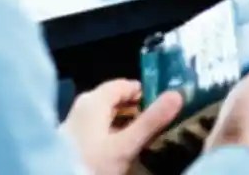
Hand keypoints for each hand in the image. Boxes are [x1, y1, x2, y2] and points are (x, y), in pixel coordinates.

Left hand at [63, 79, 182, 174]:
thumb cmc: (92, 164)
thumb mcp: (126, 145)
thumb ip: (151, 121)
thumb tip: (177, 94)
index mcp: (94, 100)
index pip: (125, 85)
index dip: (146, 92)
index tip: (164, 104)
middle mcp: (83, 106)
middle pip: (115, 99)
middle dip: (137, 108)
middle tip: (157, 121)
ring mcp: (75, 122)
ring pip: (106, 114)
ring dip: (125, 121)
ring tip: (143, 135)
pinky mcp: (71, 138)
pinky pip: (97, 127)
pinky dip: (112, 132)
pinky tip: (121, 147)